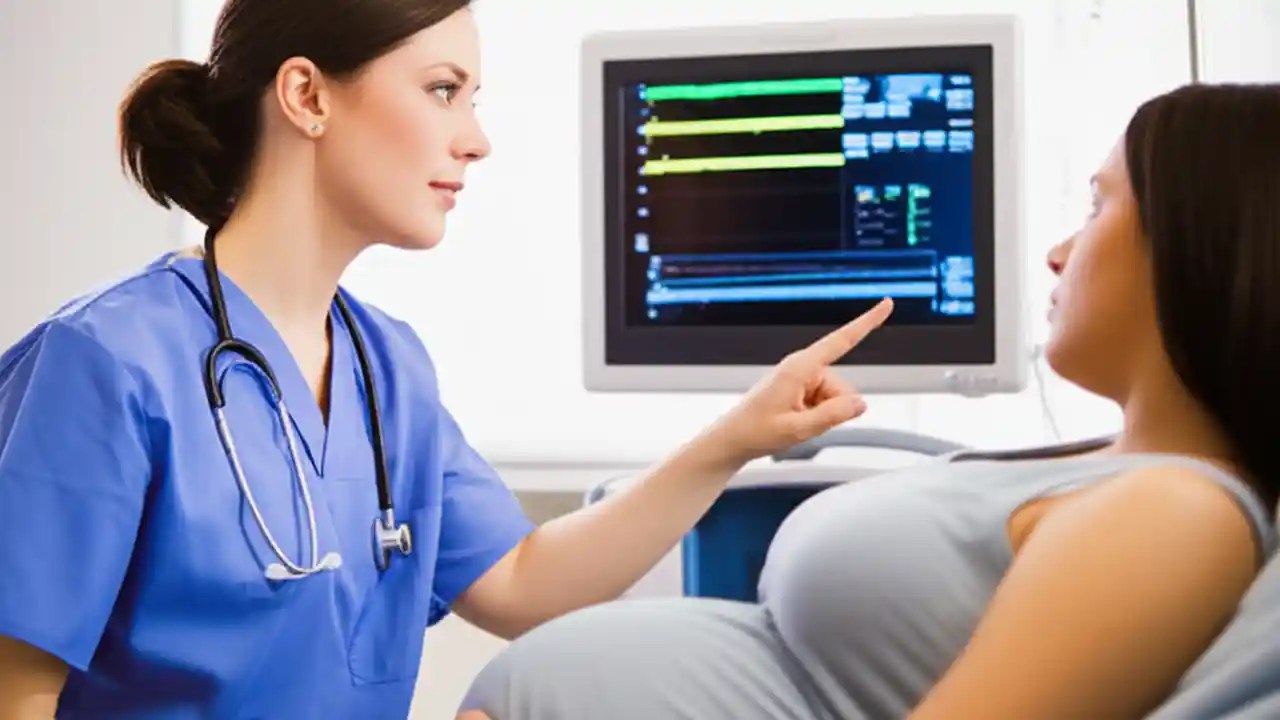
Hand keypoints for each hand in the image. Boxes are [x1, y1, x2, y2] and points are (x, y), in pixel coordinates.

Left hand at [701, 298, 893, 466]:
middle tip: (802, 424)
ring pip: (835, 397)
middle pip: (842, 386)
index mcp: (799, 367)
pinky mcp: (799, 388)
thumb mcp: (798, 429)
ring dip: (822, 414)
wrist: (732, 440)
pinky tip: (795, 421)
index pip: (841, 340)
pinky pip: (824, 402)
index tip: (887, 303)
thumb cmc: (756, 431)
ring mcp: (800, 377)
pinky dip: (816, 415)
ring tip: (794, 423)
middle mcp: (801, 367)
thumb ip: (832, 416)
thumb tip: (861, 403)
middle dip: (833, 409)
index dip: (867, 322)